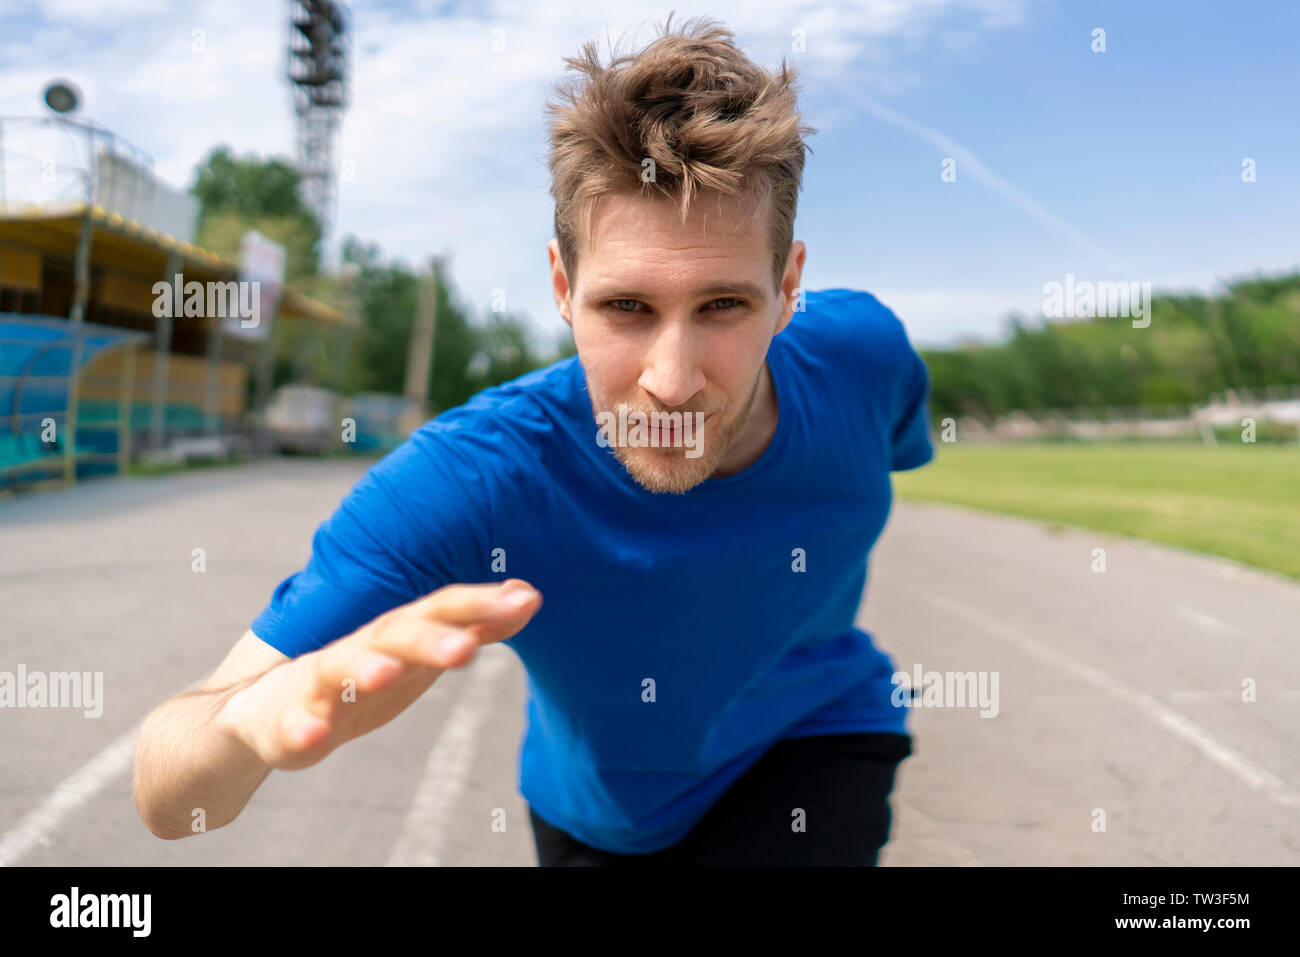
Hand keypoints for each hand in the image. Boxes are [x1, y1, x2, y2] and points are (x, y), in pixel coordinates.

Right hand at [218, 579, 540, 770]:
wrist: (263, 715)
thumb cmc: (359, 678)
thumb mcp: (419, 656)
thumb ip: (471, 628)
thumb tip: (530, 597)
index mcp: (394, 633)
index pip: (439, 609)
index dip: (480, 603)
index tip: (527, 598)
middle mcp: (358, 648)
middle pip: (394, 633)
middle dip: (429, 638)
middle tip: (466, 649)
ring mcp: (316, 684)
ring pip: (339, 668)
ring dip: (365, 669)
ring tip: (388, 673)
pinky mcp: (283, 723)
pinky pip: (291, 727)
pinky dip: (301, 729)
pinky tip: (313, 735)